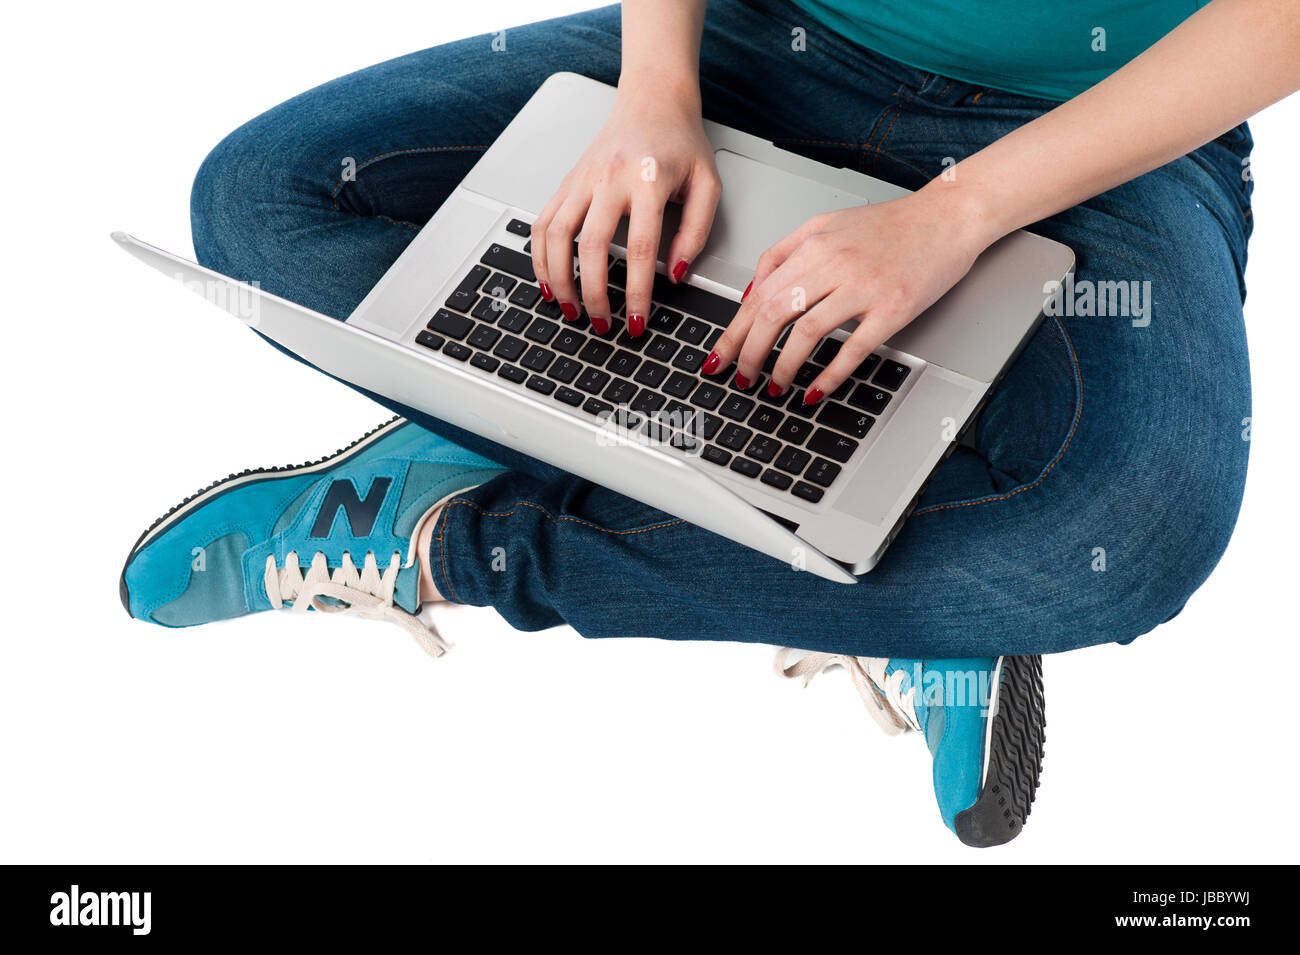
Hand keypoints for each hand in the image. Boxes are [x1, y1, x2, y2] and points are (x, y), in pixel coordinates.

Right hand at [530, 86, 720, 335]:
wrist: (653, 100)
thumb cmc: (682, 142)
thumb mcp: (707, 185)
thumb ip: (696, 231)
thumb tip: (675, 274)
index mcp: (648, 179)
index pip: (640, 248)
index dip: (635, 292)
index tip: (636, 321)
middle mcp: (609, 178)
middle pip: (590, 246)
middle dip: (593, 293)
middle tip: (602, 324)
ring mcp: (583, 178)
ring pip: (556, 235)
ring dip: (558, 278)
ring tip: (568, 308)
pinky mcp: (568, 181)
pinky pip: (543, 221)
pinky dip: (540, 254)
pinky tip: (547, 279)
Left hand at [704, 188, 988, 402]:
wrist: (947, 217)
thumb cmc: (890, 225)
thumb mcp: (825, 224)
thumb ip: (783, 253)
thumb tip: (749, 292)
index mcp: (813, 244)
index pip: (758, 294)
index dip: (733, 330)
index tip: (719, 355)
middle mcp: (834, 264)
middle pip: (773, 314)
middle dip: (748, 353)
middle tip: (741, 377)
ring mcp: (864, 287)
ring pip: (805, 333)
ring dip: (782, 367)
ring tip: (773, 386)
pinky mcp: (893, 309)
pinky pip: (852, 349)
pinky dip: (828, 375)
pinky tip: (814, 391)